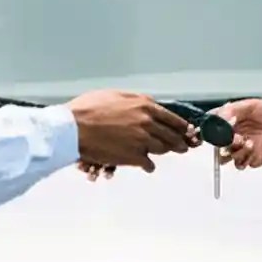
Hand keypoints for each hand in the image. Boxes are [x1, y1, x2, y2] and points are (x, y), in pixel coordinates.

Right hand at [67, 90, 198, 179]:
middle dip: (179, 141)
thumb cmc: (88, 110)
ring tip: (167, 153)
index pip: (172, 118)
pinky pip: (149, 164)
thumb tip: (144, 105)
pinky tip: (148, 166)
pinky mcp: (134, 157)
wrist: (74, 128)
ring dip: (165, 151)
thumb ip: (134, 101)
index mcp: (144, 106)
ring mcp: (142, 141)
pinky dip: (149, 165)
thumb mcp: (115, 95)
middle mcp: (147, 123)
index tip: (187, 131)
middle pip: (171, 135)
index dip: (182, 126)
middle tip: (184, 146)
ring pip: (163, 149)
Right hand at [210, 98, 261, 168]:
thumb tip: (220, 117)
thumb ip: (234, 110)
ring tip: (247, 142)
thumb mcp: (251, 105)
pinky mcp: (250, 159)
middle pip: (217, 145)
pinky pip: (240, 164)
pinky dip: (243, 159)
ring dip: (234, 151)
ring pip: (225, 158)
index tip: (216, 128)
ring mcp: (240, 148)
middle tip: (236, 137)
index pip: (211, 128)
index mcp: (229, 122)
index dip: (209, 130)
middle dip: (223, 142)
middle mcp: (232, 136)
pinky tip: (252, 148)